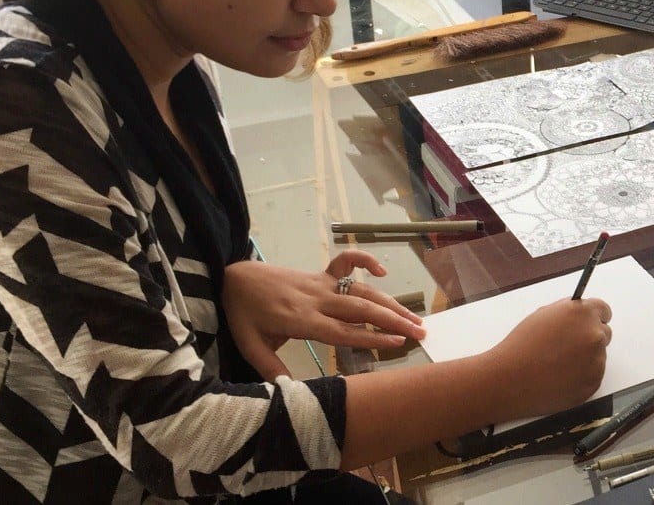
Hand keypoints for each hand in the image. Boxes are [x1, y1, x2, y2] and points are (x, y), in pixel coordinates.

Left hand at [222, 250, 425, 379]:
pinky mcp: (320, 274)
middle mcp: (317, 300)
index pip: (343, 330)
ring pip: (361, 290)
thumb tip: (288, 392)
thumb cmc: (243, 315)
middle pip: (361, 309)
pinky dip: (365, 260)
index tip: (397, 343)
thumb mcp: (250, 346)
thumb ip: (270, 368)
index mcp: (302, 320)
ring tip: (414, 316)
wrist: (234, 277)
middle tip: (419, 332)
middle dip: (393, 320)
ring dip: (389, 302)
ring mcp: (321, 284)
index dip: (372, 337)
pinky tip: (383, 271)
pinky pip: (346, 261)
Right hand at [484, 298, 611, 419]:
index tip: (589, 323)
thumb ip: (569, 312)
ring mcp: (597, 361)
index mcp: (584, 314)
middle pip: (604, 334)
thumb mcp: (544, 315)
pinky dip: (581, 376)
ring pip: (598, 357)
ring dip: (585, 359)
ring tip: (558, 365)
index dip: (594, 317)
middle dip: (589, 338)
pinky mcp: (593, 383)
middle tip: (568, 347)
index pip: (604, 310)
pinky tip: (560, 377)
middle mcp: (595, 336)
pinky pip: (593, 376)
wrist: (510, 378)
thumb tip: (580, 316)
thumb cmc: (522, 345)